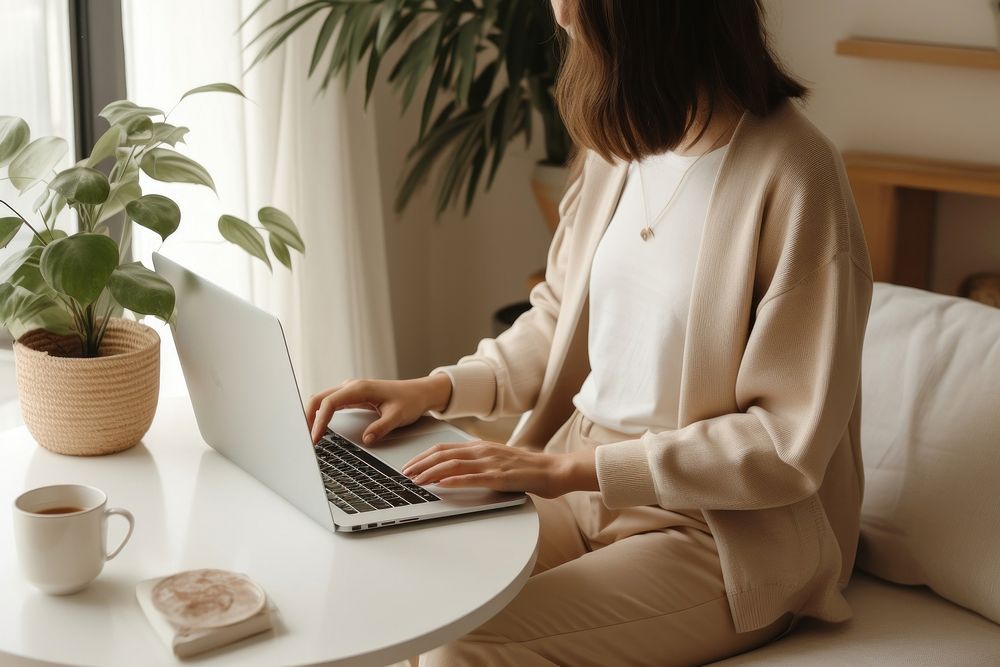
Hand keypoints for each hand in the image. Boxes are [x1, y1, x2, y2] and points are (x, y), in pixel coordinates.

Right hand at [305, 374, 452, 443]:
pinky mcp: (351, 396)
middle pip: (319, 398)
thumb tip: (366, 439)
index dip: (320, 421)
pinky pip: (329, 403)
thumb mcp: (398, 416)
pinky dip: (320, 414)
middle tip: (303, 439)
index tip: (316, 438)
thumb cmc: (410, 401)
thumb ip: (382, 427)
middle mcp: (351, 386)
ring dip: (311, 415)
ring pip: (322, 399)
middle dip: (307, 417)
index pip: (330, 403)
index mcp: (360, 388)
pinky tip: (317, 427)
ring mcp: (350, 390)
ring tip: (306, 436)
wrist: (419, 392)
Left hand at [401, 441, 598, 497]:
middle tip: (404, 474)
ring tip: (416, 481)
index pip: (445, 448)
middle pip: (443, 454)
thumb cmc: (527, 470)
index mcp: (481, 446)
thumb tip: (457, 472)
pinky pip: (472, 478)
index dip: (424, 456)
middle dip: (420, 464)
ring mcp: (491, 463)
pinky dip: (454, 480)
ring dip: (431, 473)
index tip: (409, 465)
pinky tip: (441, 485)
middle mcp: (483, 451)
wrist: (554, 470)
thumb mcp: (498, 461)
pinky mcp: (500, 477)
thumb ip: (479, 464)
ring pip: (453, 464)